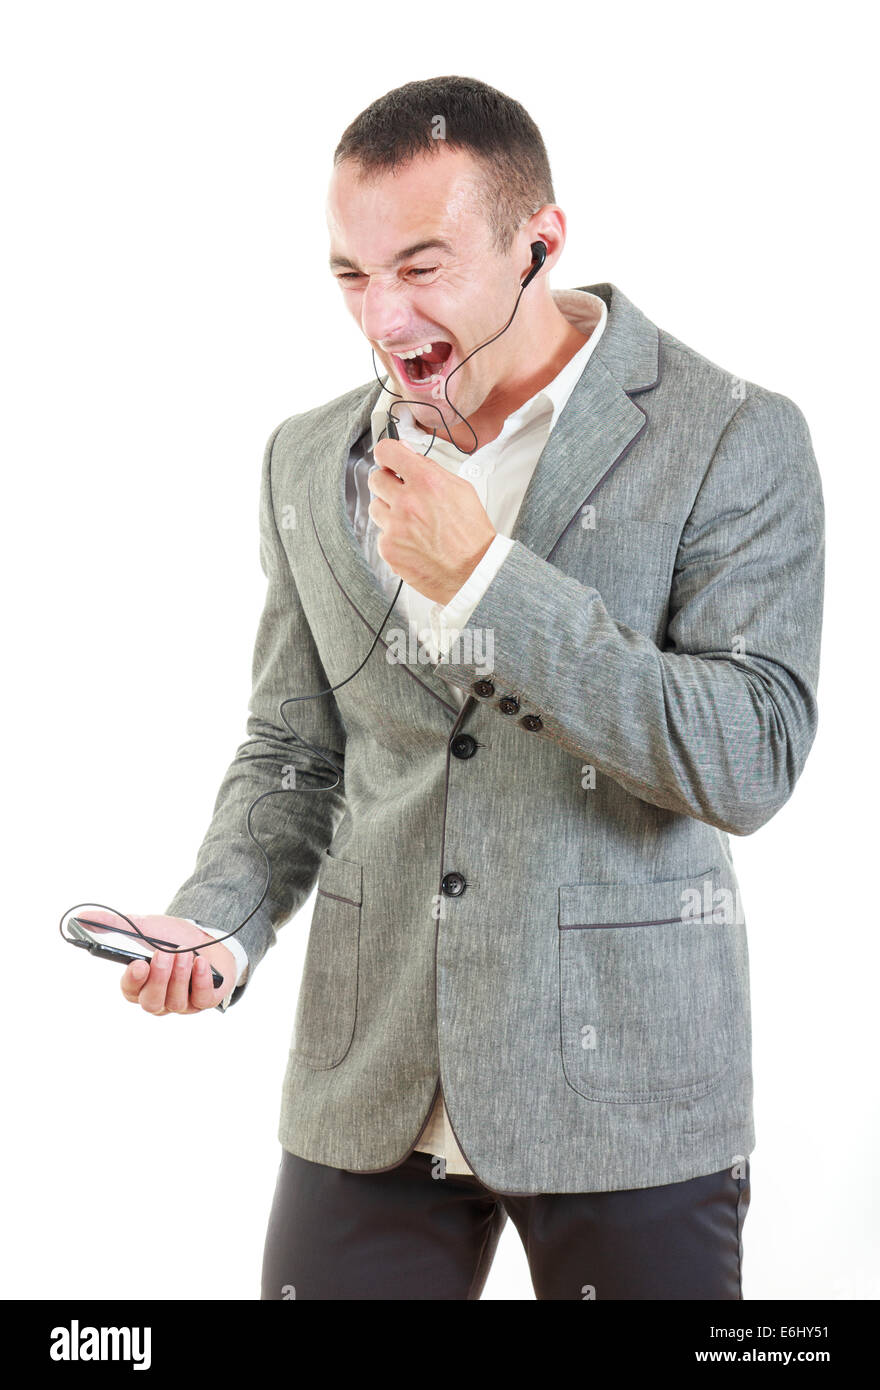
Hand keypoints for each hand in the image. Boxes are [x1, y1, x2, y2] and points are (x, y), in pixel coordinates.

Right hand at [84, 910, 236, 1014]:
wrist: (206, 937)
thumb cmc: (171, 937)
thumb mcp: (143, 927)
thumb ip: (113, 924)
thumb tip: (81, 917)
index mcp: (139, 984)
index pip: (129, 991)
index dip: (133, 980)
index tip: (138, 964)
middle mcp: (158, 997)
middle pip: (151, 1001)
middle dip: (159, 977)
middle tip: (165, 953)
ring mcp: (181, 1002)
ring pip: (175, 1001)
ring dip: (180, 974)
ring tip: (185, 952)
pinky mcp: (205, 1000)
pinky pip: (203, 1000)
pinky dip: (202, 981)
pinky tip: (201, 963)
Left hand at [368, 438, 495, 605]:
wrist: (472, 572)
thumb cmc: (471, 534)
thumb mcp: (460, 489)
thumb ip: (430, 468)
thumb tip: (408, 453)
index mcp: (426, 482)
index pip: (387, 452)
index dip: (386, 454)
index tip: (387, 459)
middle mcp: (407, 502)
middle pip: (375, 479)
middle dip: (387, 483)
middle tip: (402, 493)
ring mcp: (395, 526)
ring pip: (375, 506)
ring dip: (388, 510)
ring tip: (411, 521)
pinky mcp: (388, 548)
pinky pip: (380, 533)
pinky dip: (393, 535)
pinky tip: (412, 541)